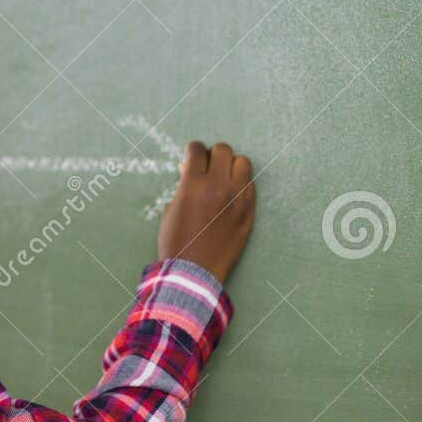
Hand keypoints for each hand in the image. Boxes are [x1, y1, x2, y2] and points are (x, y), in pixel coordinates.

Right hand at [157, 141, 255, 283]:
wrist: (194, 272)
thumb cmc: (175, 241)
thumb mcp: (171, 208)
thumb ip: (184, 185)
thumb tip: (190, 168)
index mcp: (194, 185)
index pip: (197, 150)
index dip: (193, 151)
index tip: (192, 156)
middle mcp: (218, 187)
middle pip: (223, 150)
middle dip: (212, 155)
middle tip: (207, 167)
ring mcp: (237, 199)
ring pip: (243, 162)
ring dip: (231, 166)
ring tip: (223, 178)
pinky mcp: (249, 212)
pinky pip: (250, 185)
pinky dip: (241, 184)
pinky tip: (231, 194)